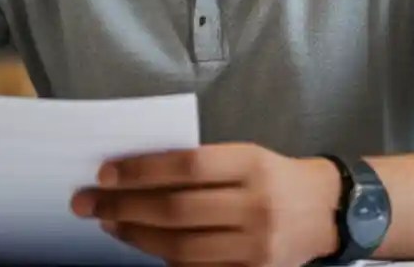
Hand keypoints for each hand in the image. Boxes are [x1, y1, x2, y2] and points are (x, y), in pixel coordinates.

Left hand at [71, 143, 340, 266]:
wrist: (325, 211)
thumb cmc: (273, 177)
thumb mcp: (245, 156)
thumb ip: (200, 165)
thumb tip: (134, 174)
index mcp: (253, 165)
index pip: (187, 166)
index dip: (142, 170)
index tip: (105, 173)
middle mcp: (257, 207)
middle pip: (178, 210)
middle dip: (125, 206)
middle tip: (88, 202)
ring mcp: (257, 247)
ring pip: (182, 247)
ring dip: (137, 236)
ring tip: (110, 223)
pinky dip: (165, 260)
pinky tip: (144, 246)